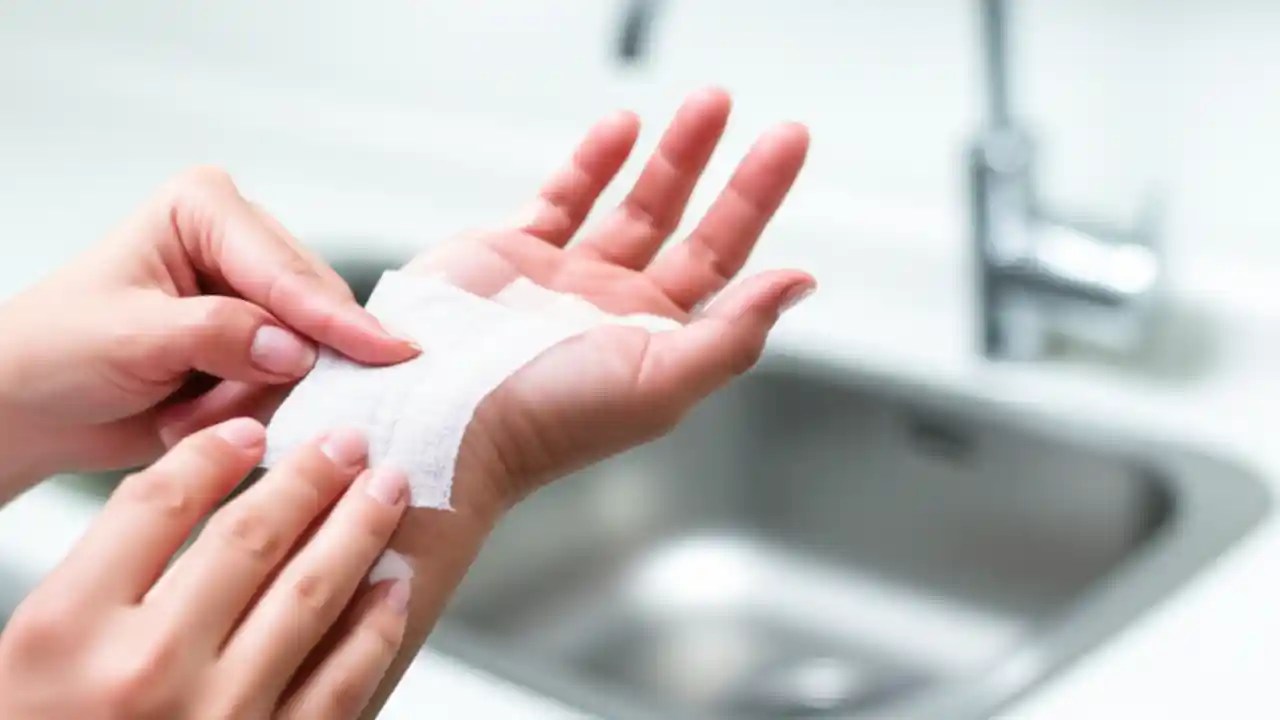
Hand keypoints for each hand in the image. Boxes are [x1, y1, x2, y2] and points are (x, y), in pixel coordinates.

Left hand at [0, 168, 416, 498]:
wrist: (28, 409)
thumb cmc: (55, 354)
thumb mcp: (131, 338)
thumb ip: (219, 335)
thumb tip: (297, 350)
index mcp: (206, 210)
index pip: (286, 270)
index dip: (335, 319)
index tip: (390, 352)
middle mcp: (240, 243)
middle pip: (312, 310)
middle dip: (276, 371)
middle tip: (216, 409)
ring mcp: (255, 297)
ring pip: (311, 354)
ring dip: (256, 398)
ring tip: (186, 413)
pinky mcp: (261, 345)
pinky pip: (296, 383)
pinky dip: (255, 410)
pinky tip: (200, 414)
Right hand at [0, 418, 409, 718]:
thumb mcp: (28, 657)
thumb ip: (101, 581)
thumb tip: (187, 492)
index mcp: (68, 631)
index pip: (157, 506)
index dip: (214, 453)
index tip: (251, 429)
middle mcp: (145, 670)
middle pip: (248, 539)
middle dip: (309, 477)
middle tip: (349, 439)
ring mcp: (216, 719)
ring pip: (308, 596)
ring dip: (358, 531)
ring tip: (389, 488)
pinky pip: (340, 682)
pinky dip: (374, 626)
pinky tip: (393, 585)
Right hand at [405, 88, 813, 506]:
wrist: (438, 417)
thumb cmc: (548, 418)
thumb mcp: (659, 382)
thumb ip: (733, 333)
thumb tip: (799, 282)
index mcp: (655, 339)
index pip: (723, 259)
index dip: (756, 201)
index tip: (787, 145)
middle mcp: (616, 308)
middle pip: (687, 225)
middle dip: (728, 174)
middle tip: (767, 124)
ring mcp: (564, 278)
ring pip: (632, 202)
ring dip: (671, 155)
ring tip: (707, 106)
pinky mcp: (510, 253)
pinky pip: (562, 198)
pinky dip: (592, 161)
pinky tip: (622, 127)